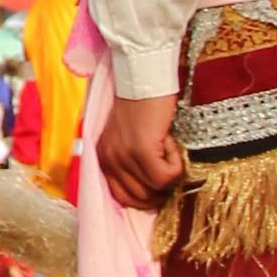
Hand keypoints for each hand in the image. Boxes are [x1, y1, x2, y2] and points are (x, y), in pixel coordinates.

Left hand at [95, 84, 186, 210]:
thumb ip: (130, 163)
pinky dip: (175, 164)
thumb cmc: (142, 106)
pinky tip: (170, 143)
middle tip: (167, 164)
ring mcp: (122, 156)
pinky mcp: (141, 150)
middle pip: (139, 198)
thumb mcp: (127, 139)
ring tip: (166, 147)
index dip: (145, 197)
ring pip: (154, 189)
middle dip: (160, 188)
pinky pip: (165, 176)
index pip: (121, 198)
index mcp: (102, 158)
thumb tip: (152, 191)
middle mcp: (107, 160)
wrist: (144, 77)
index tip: (160, 186)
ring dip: (168, 172)